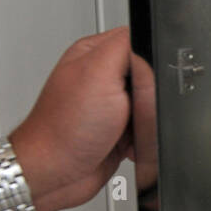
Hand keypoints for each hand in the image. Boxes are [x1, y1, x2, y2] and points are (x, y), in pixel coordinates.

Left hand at [9, 26, 152, 210]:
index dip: (149, 63)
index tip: (139, 82)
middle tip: (130, 109)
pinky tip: (129, 142)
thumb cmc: (63, 129)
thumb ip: (126, 46)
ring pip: (155, 105)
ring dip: (148, 121)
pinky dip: (146, 138)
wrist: (55, 174)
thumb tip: (150, 37)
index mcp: (97, 53)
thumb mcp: (98, 73)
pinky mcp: (122, 129)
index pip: (142, 42)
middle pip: (153, 76)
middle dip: (150, 97)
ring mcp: (114, 105)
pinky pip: (151, 129)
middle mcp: (104, 77)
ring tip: (127, 128)